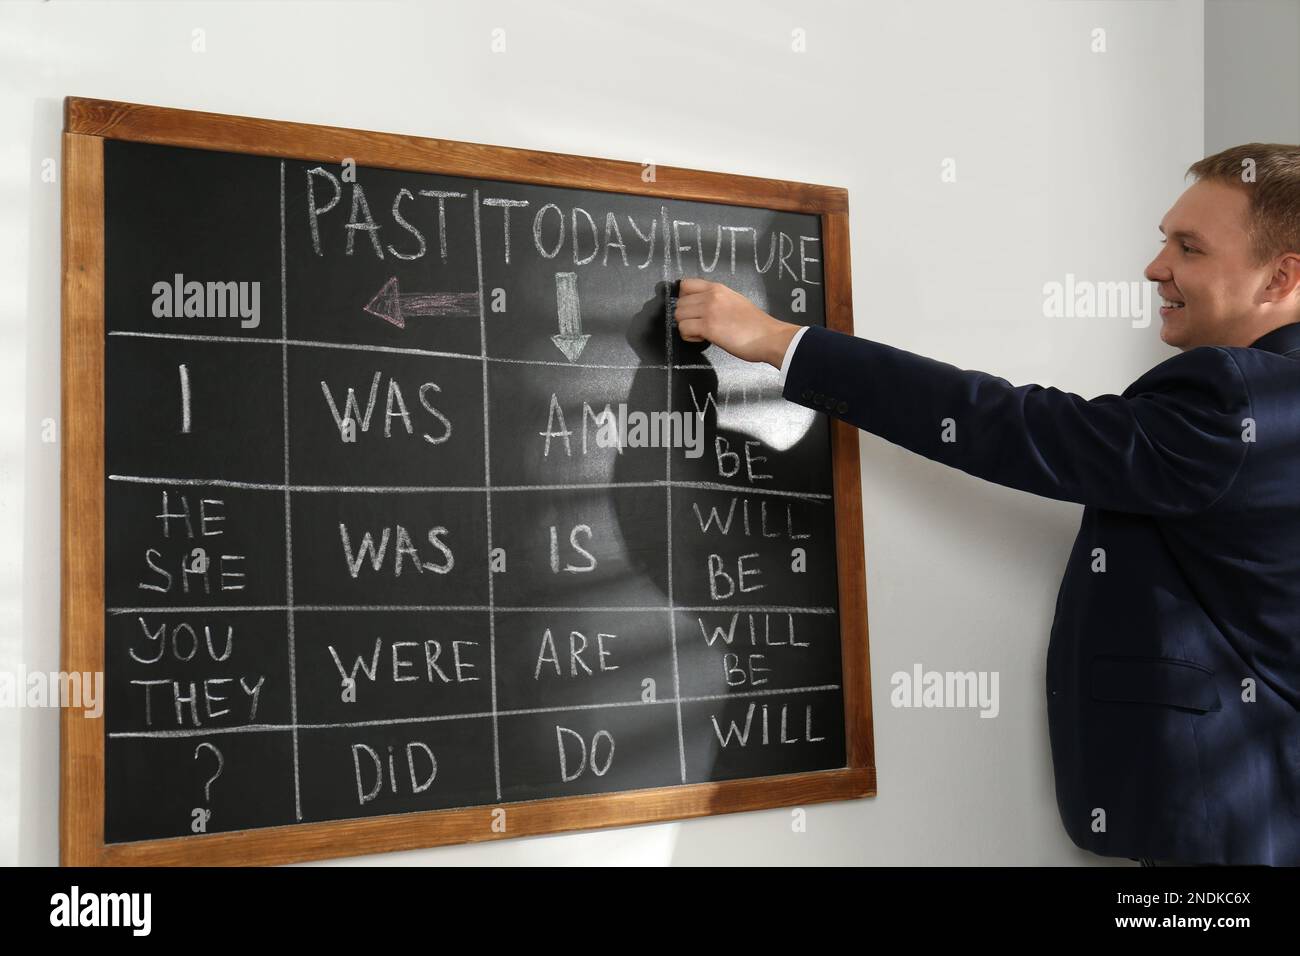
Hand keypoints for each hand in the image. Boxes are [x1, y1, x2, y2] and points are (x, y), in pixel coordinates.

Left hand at [674, 278, 799, 368]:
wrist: (768, 336)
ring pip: (679, 316)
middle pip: (679, 303)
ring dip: (686, 326)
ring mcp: (709, 310)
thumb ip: (717, 301)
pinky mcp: (708, 327)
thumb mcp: (735, 301)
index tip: (692, 310)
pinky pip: (684, 329)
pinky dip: (689, 336)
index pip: (685, 284)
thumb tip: (702, 308)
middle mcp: (711, 296)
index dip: (684, 298)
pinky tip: (703, 339)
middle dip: (686, 316)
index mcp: (717, 288)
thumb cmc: (755, 324)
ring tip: (701, 333)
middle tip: (699, 325)